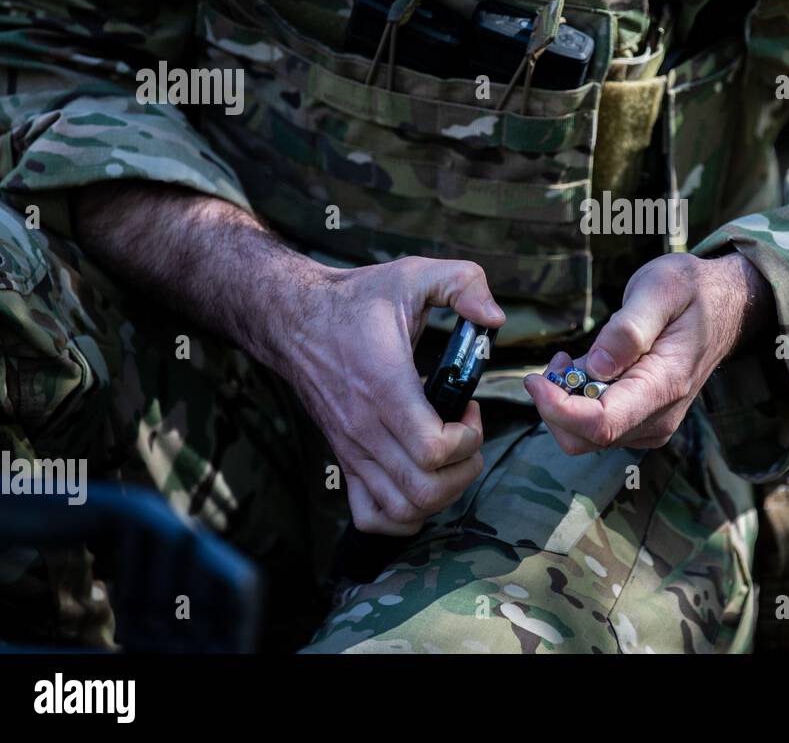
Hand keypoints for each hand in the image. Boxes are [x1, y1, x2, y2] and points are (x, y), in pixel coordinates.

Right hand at [267, 257, 504, 533]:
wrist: (294, 318)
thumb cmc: (357, 300)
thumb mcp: (414, 274)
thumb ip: (463, 282)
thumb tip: (495, 317)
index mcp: (384, 386)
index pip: (433, 449)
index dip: (468, 438)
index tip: (469, 407)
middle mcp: (365, 428)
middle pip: (424, 490)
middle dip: (464, 470)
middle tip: (466, 436)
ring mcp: (352, 449)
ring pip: (402, 511)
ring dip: (440, 494)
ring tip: (448, 458)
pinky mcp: (344, 459)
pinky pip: (371, 515)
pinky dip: (404, 515)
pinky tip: (420, 481)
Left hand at [523, 252, 773, 453]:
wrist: (725, 306)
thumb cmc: (692, 291)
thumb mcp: (661, 288)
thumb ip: (629, 328)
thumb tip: (596, 366)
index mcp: (663, 387)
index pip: (601, 425)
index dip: (557, 408)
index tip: (535, 378)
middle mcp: (658, 417)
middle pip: (585, 439)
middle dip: (555, 404)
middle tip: (559, 357)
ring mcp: (650, 424)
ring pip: (585, 437)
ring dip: (564, 402)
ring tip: (571, 357)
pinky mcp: (641, 421)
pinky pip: (596, 427)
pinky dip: (576, 402)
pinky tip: (585, 368)